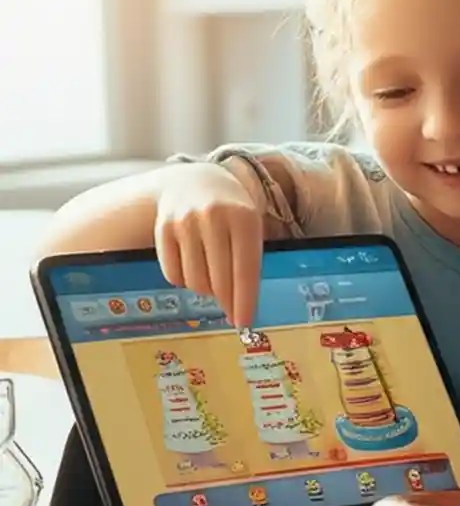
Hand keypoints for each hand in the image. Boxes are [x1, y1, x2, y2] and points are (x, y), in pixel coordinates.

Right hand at [154, 164, 264, 327]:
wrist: (194, 182)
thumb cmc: (231, 212)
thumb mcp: (250, 227)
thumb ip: (249, 260)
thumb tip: (241, 307)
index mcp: (244, 218)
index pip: (246, 271)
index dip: (244, 301)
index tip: (244, 323)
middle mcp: (214, 218)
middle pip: (220, 280)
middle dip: (227, 301)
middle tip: (231, 311)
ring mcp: (185, 222)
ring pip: (196, 280)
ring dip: (206, 289)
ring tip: (213, 278)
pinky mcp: (163, 228)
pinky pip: (173, 274)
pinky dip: (185, 280)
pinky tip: (194, 267)